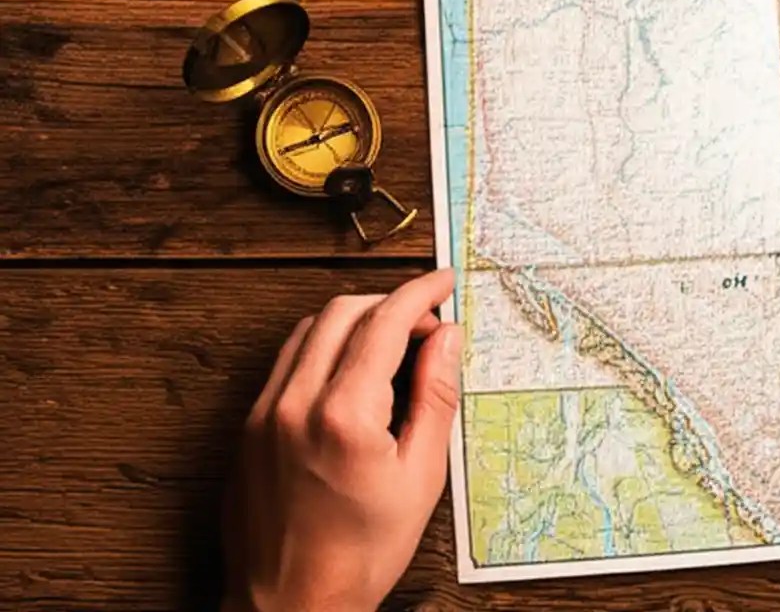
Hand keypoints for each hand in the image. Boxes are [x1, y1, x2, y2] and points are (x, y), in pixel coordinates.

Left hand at [222, 270, 462, 611]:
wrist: (292, 603)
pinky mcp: (248, 427)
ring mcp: (264, 412)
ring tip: (393, 350)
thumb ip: (436, 397)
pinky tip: (352, 376)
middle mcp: (295, 402)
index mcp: (343, 414)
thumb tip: (448, 338)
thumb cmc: (360, 554)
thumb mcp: (421, 477)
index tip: (444, 282)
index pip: (385, 322)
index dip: (420, 293)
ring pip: (310, 330)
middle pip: (343, 312)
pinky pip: (287, 362)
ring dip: (355, 322)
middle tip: (428, 327)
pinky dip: (324, 349)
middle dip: (390, 304)